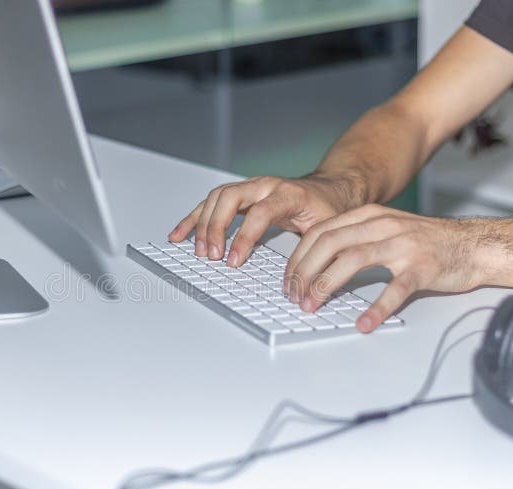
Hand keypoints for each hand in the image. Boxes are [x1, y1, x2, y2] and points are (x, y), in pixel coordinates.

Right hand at [169, 174, 356, 266]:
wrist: (331, 188)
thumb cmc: (329, 208)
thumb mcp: (329, 227)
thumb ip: (314, 247)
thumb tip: (302, 278)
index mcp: (288, 194)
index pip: (260, 212)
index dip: (244, 237)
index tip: (234, 261)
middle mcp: (265, 186)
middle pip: (230, 198)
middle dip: (216, 227)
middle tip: (212, 255)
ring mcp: (251, 187)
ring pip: (217, 197)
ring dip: (203, 224)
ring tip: (198, 251)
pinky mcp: (241, 194)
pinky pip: (212, 202)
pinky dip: (194, 218)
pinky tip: (180, 234)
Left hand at [284, 204, 484, 332]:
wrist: (473, 245)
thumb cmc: (426, 242)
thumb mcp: (385, 229)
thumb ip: (354, 239)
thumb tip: (316, 264)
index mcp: (369, 216)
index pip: (321, 232)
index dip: (298, 258)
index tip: (288, 281)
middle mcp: (383, 226)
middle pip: (329, 243)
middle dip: (305, 272)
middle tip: (294, 297)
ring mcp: (403, 246)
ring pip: (353, 260)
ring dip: (326, 285)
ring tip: (312, 306)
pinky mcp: (423, 268)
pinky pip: (395, 289)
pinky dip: (376, 308)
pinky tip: (363, 323)